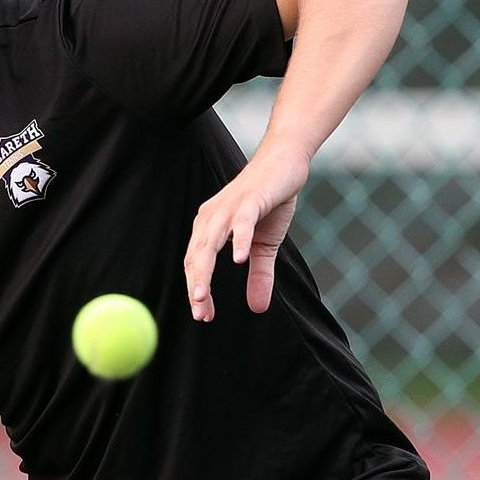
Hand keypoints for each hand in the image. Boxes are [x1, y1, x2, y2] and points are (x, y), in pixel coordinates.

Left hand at [183, 148, 309, 320]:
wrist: (284, 164)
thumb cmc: (269, 203)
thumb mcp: (264, 245)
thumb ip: (258, 274)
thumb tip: (258, 308)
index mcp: (209, 227)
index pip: (195, 263)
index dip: (197, 288)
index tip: (203, 315)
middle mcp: (211, 217)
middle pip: (196, 256)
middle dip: (196, 286)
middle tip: (199, 313)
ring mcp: (229, 208)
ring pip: (210, 243)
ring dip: (204, 271)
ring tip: (201, 296)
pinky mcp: (250, 200)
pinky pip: (241, 222)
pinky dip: (238, 240)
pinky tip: (238, 260)